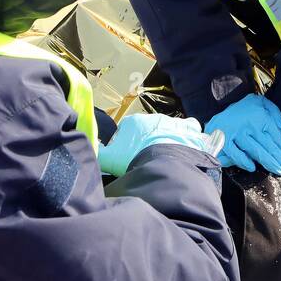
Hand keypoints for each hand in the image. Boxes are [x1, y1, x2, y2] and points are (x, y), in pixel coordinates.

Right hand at [97, 113, 215, 176]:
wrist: (163, 163)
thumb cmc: (134, 159)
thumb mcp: (109, 159)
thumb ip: (98, 153)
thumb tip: (90, 149)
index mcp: (132, 121)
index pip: (124, 131)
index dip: (123, 145)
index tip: (126, 159)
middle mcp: (152, 117)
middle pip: (145, 130)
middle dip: (144, 142)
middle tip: (144, 159)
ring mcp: (171, 122)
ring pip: (167, 128)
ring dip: (165, 138)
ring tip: (164, 155)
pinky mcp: (188, 129)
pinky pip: (190, 128)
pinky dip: (188, 134)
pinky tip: (184, 144)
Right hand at [205, 93, 280, 176]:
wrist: (218, 105)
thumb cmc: (243, 107)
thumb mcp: (260, 102)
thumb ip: (274, 112)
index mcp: (260, 116)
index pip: (276, 136)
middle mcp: (249, 124)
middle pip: (268, 145)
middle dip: (280, 160)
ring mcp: (236, 133)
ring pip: (255, 151)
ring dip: (268, 162)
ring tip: (278, 171)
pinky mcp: (224, 140)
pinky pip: (235, 153)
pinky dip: (243, 161)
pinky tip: (252, 167)